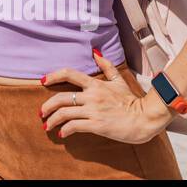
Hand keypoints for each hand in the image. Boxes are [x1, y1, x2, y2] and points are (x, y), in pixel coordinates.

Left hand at [39, 49, 172, 144]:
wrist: (145, 118)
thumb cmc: (132, 101)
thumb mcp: (119, 81)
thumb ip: (107, 67)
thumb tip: (95, 53)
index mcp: (95, 84)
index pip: (69, 74)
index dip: (53, 76)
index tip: (42, 81)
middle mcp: (91, 96)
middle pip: (61, 97)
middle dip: (47, 106)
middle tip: (41, 113)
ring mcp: (93, 110)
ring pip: (64, 113)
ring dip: (52, 120)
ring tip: (47, 126)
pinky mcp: (97, 124)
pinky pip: (74, 126)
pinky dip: (65, 130)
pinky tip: (62, 134)